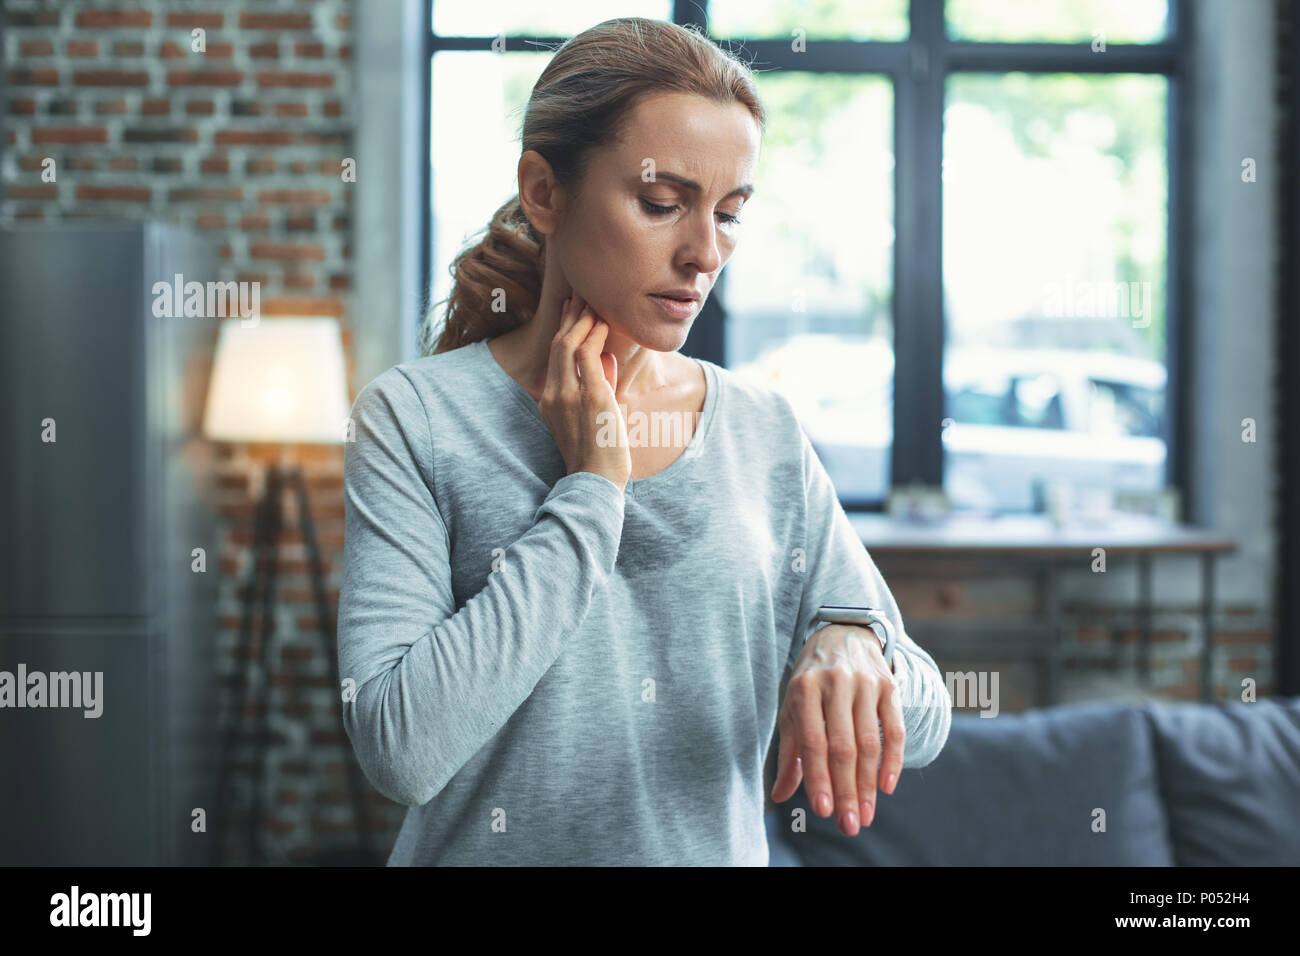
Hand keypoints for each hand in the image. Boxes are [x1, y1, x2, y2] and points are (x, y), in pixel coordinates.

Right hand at [537, 293, 630, 491]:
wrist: (596, 482)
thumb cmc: (600, 455)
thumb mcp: (597, 414)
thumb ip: (600, 384)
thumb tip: (606, 357)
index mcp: (551, 401)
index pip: (555, 356)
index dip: (563, 329)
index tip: (571, 310)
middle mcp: (554, 395)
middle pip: (558, 344)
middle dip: (570, 316)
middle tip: (582, 295)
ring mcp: (568, 395)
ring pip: (568, 344)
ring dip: (582, 320)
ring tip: (593, 302)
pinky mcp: (588, 396)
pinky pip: (586, 355)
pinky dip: (594, 335)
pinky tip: (603, 323)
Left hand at [770, 623, 904, 835]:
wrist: (843, 632)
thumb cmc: (811, 679)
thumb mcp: (793, 707)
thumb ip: (789, 752)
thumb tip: (780, 796)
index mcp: (804, 689)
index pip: (812, 742)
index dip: (818, 778)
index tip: (824, 811)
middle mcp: (835, 683)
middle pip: (842, 747)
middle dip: (846, 790)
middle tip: (849, 825)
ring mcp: (864, 683)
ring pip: (869, 742)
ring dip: (868, 783)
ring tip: (865, 814)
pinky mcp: (889, 686)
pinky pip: (894, 728)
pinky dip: (892, 760)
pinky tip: (887, 786)